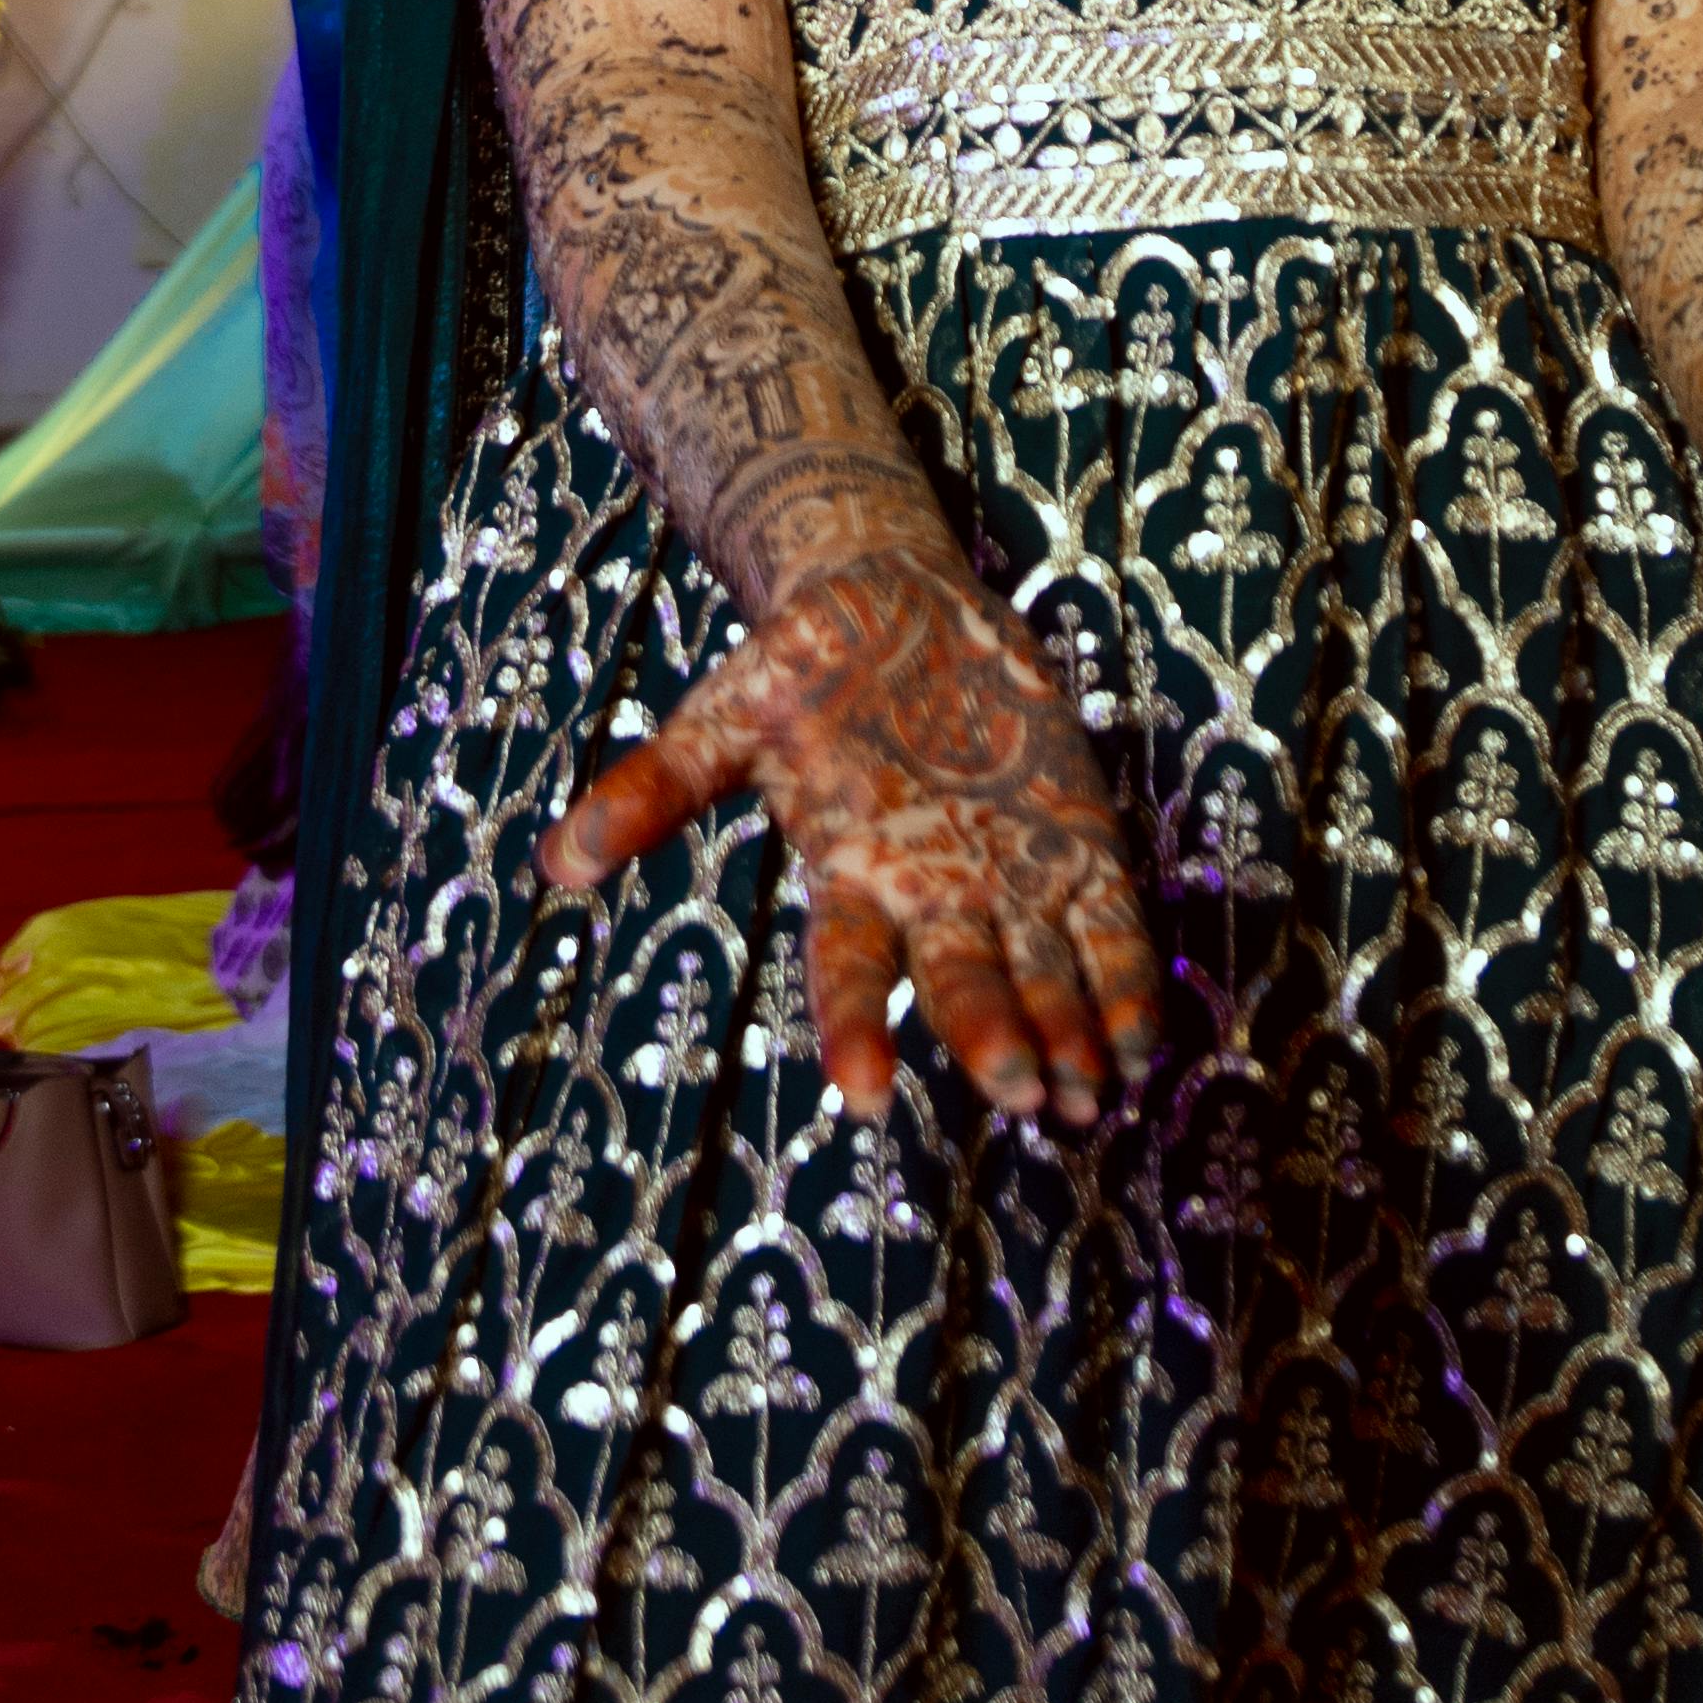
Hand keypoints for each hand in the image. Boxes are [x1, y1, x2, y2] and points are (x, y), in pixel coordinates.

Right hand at [541, 545, 1163, 1134]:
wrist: (898, 602)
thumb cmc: (803, 666)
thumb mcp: (728, 715)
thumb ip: (657, 787)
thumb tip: (556, 866)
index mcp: (849, 877)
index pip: (846, 974)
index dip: (853, 1033)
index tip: (866, 1098)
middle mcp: (932, 899)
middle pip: (958, 985)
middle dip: (988, 1035)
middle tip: (1017, 1092)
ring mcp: (1008, 875)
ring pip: (1041, 975)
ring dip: (1068, 1036)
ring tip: (1088, 1100)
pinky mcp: (1075, 840)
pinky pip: (1108, 926)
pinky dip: (1126, 983)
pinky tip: (1146, 1045)